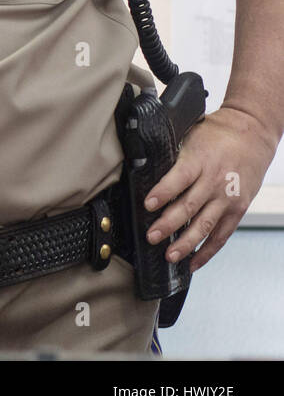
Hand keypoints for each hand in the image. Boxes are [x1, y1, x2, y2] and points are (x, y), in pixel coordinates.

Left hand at [141, 105, 276, 270]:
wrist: (253, 133)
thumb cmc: (217, 133)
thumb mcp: (190, 134)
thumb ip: (172, 154)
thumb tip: (141, 166)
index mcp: (200, 160)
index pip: (179, 179)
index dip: (163, 192)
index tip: (147, 205)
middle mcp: (215, 182)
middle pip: (190, 207)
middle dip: (169, 224)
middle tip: (151, 237)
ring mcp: (228, 198)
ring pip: (205, 226)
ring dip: (186, 243)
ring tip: (169, 256)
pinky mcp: (238, 209)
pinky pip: (222, 235)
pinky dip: (208, 250)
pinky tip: (193, 262)